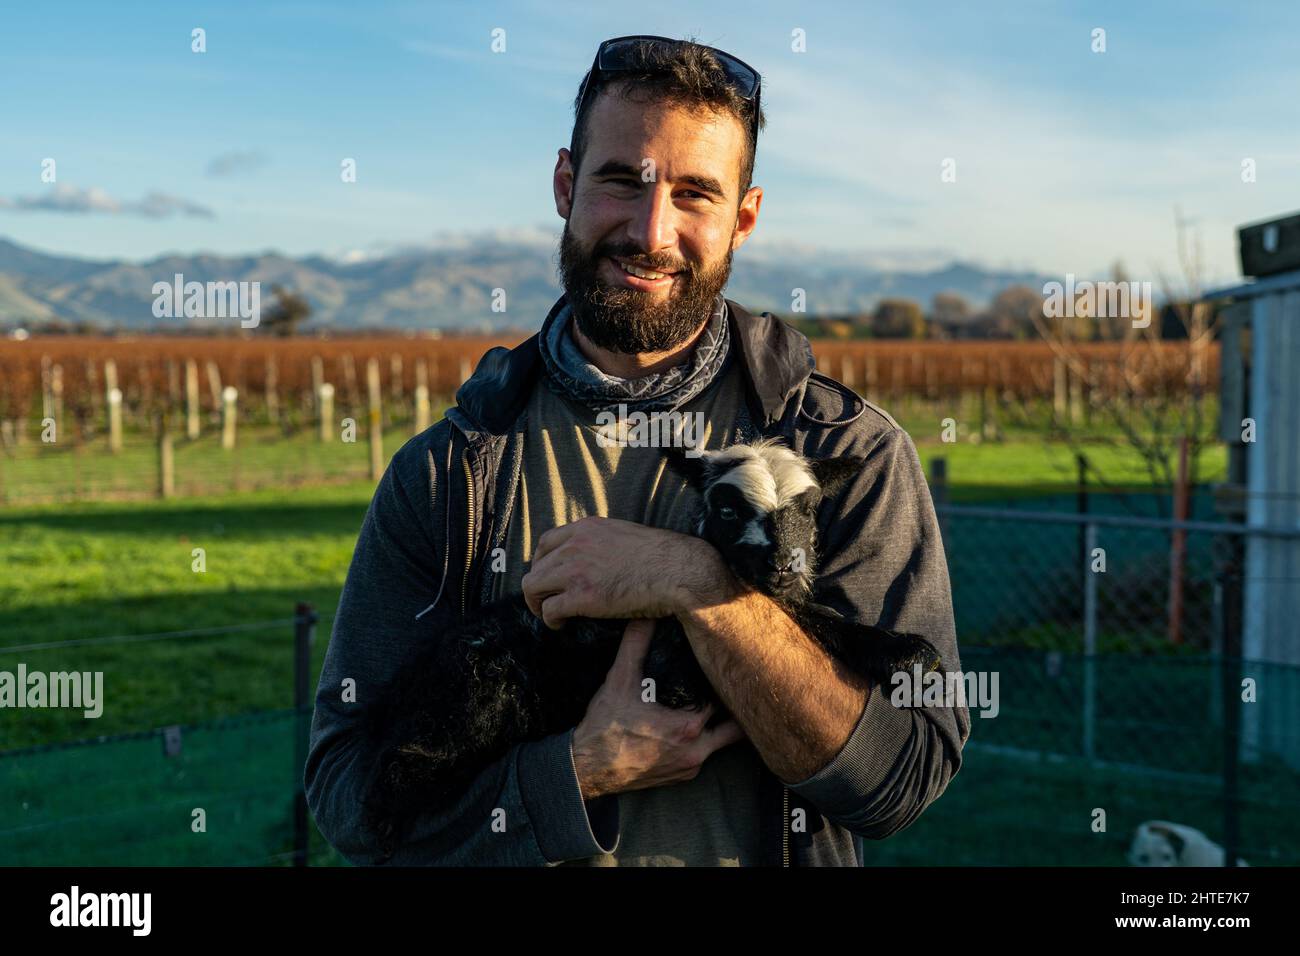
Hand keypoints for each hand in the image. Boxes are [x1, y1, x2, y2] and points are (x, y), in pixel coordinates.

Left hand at [523, 516, 733, 628]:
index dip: (542, 563)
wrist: (679, 571)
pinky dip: (550, 620)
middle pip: (535, 567)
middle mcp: (575, 546)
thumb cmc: (661, 557)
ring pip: (533, 587)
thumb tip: (597, 557)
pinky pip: (550, 610)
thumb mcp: (625, 535)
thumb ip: (603, 541)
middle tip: (546, 601)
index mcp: (586, 529)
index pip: (545, 543)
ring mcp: (576, 570)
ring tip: (549, 614)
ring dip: (538, 604)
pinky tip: (560, 625)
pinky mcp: (582, 596)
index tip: (549, 577)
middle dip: (538, 587)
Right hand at [572, 619, 745, 800]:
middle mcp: (696, 751)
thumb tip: (645, 615)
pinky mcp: (680, 778)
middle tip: (728, 687)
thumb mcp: (619, 680)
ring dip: (717, 726)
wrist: (586, 769)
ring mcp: (690, 768)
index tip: (719, 668)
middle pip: (734, 728)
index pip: (722, 698)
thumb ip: (635, 644)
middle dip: (734, 708)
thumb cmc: (604, 727)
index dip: (721, 681)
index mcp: (688, 726)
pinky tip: (688, 725)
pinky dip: (700, 741)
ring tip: (712, 703)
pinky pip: (702, 756)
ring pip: (719, 744)